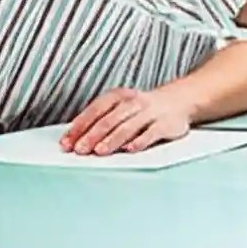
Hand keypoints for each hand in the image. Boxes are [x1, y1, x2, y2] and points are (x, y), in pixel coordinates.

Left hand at [60, 88, 192, 155]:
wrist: (180, 100)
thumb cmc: (143, 109)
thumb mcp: (121, 107)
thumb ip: (102, 120)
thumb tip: (76, 140)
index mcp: (119, 96)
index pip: (95, 110)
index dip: (79, 126)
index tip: (67, 142)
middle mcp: (134, 102)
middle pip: (110, 119)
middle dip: (93, 135)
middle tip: (80, 149)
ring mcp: (151, 112)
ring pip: (129, 126)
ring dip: (112, 139)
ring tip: (100, 151)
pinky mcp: (166, 124)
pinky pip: (152, 133)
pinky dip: (140, 141)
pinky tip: (130, 149)